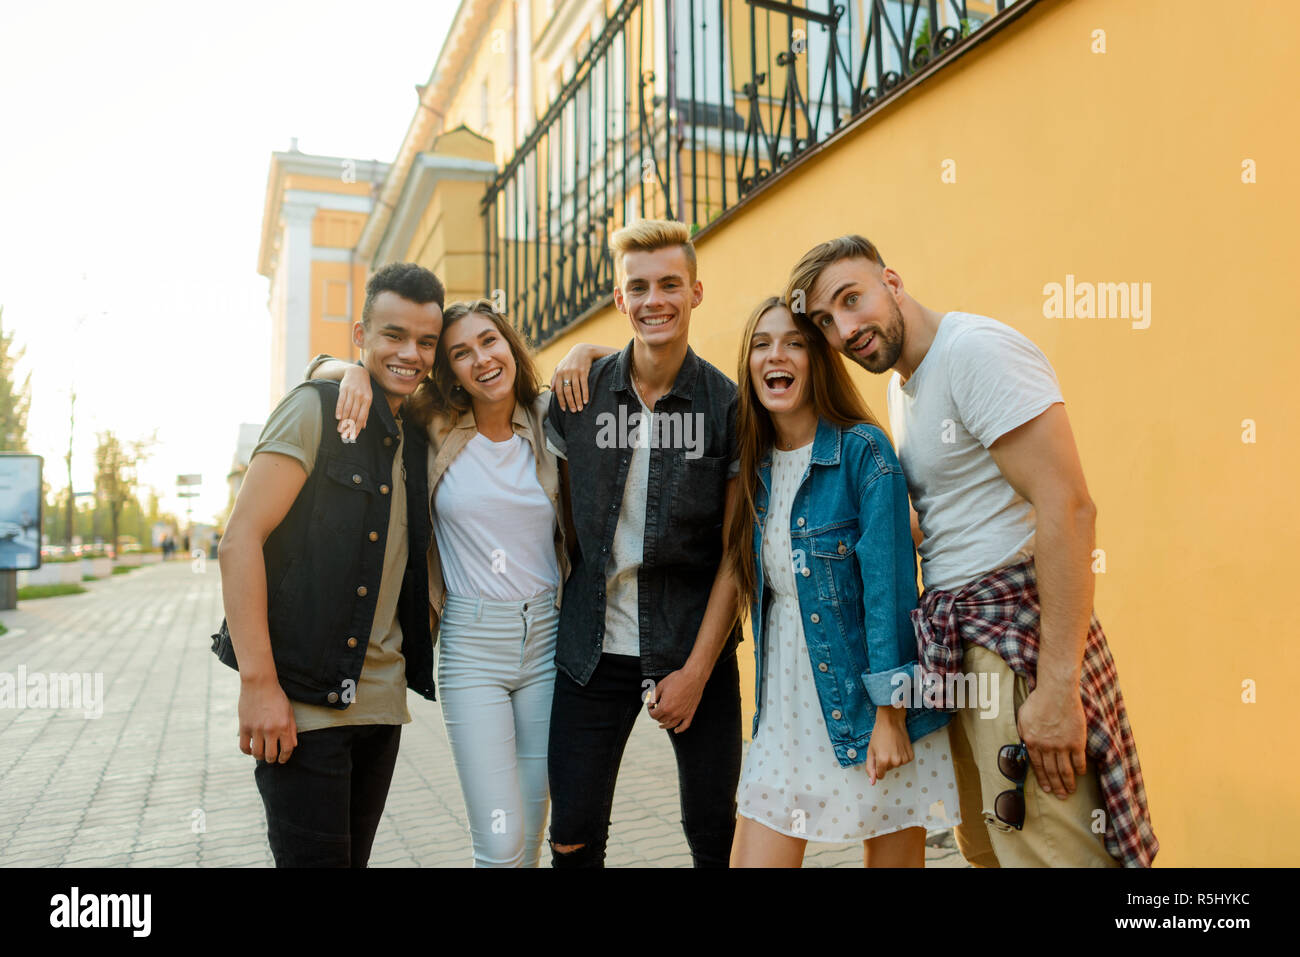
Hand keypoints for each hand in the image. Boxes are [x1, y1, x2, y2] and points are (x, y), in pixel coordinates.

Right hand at [238, 676, 297, 763]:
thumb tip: (293, 745)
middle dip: (272, 759)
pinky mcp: (244, 727)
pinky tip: (251, 749)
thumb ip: (292, 729)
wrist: (259, 683)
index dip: (285, 757)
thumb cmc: (276, 696)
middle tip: (272, 757)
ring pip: (257, 753)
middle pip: (271, 755)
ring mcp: (256, 729)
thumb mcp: (289, 711)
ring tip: (262, 753)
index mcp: (284, 726)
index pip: (287, 749)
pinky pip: (244, 747)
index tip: (282, 759)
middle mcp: (270, 729)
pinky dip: (248, 751)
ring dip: (260, 756)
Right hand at [336, 364, 372, 438]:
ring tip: (340, 430)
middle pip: (354, 414)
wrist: (357, 372)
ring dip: (343, 421)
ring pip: (347, 409)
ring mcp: (352, 392)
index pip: (362, 417)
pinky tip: (338, 418)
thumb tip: (363, 426)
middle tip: (345, 436)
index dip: (357, 427)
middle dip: (349, 426)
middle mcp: (360, 396)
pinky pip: (341, 401)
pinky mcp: (344, 389)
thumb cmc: (363, 388)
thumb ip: (365, 412)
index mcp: (368, 400)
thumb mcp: (367, 399)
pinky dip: (339, 409)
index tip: (354, 436)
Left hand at [549, 344, 598, 411]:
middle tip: (573, 411)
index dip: (561, 401)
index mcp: (559, 373)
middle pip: (567, 391)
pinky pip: (584, 385)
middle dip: (570, 402)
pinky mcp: (583, 371)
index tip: (564, 409)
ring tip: (580, 409)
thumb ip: (555, 378)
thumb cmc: (569, 361)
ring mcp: (575, 372)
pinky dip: (585, 394)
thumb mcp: (560, 367)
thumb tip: (552, 390)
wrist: (582, 351)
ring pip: (576, 389)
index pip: (559, 390)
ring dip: (578, 400)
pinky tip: (586, 401)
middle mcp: (566, 373)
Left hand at [645, 667, 706, 732]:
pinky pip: (685, 725)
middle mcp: (673, 713)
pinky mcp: (690, 713)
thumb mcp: (661, 685)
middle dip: (657, 716)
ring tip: (661, 725)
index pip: (653, 715)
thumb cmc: (677, 679)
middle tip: (656, 710)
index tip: (650, 707)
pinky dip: (680, 729)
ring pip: (671, 725)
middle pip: (661, 720)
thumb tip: (650, 704)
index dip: (650, 711)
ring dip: (665, 725)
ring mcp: (682, 714)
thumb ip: (653, 696)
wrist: (693, 677)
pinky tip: (676, 730)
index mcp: (665, 707)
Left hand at [866, 705, 913, 784]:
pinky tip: (898, 747)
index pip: (880, 775)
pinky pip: (903, 762)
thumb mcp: (871, 751)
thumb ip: (870, 768)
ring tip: (891, 746)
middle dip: (885, 762)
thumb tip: (872, 782)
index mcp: (883, 761)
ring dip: (893, 759)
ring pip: (896, 766)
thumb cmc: (879, 734)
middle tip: (884, 749)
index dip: (877, 768)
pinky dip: (901, 756)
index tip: (878, 758)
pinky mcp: (910, 756)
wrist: (892, 722)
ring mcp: (904, 759)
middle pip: (888, 770)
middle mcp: (894, 762)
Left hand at [1016, 682, 1086, 797]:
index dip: (1042, 779)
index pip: (1037, 766)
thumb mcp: (1023, 717)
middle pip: (1051, 772)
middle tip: (1061, 797)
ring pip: (1065, 770)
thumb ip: (1024, 733)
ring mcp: (1062, 746)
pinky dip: (1080, 770)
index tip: (1046, 789)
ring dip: (1068, 783)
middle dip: (1056, 786)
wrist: (1056, 692)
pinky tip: (1080, 775)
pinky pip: (1079, 761)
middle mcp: (1046, 747)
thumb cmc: (1038, 701)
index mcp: (1032, 742)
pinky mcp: (1076, 742)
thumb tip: (1026, 745)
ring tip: (1070, 792)